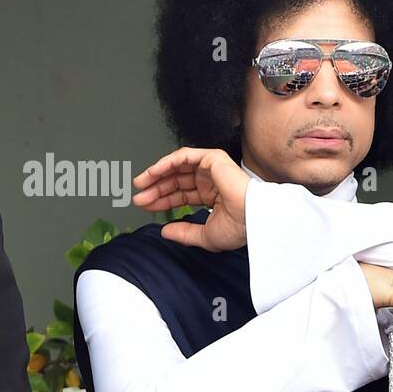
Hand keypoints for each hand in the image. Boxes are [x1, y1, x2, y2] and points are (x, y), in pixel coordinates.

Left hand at [132, 147, 249, 251]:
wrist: (253, 218)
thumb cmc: (240, 227)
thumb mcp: (205, 236)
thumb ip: (184, 233)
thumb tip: (165, 231)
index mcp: (213, 196)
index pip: (182, 195)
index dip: (163, 200)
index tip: (147, 206)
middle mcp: (212, 181)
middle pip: (176, 180)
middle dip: (156, 188)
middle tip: (139, 197)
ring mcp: (212, 169)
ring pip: (177, 167)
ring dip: (157, 174)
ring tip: (141, 183)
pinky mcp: (213, 158)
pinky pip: (184, 155)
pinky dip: (167, 162)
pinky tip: (153, 172)